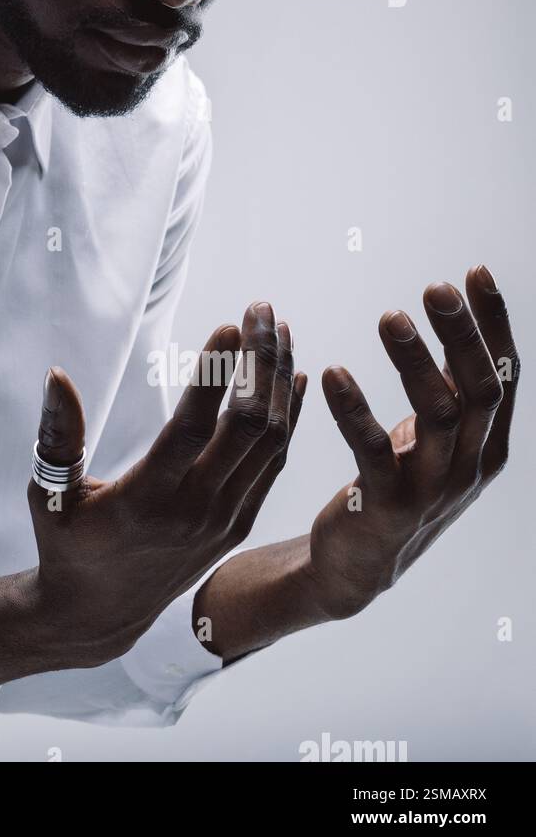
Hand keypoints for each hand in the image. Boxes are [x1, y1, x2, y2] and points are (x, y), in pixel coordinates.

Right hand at [26, 301, 306, 666]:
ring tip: (279, 330)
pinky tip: (292, 379)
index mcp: (147, 499)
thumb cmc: (65, 544)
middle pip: (246, 425)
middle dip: (258, 361)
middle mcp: (195, 510)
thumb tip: (57, 375)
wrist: (99, 615)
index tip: (229, 324)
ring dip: (278, 381)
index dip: (215, 374)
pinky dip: (289, 419)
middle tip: (260, 309)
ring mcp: (223, 519)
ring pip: (270, 441)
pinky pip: (273, 464)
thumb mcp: (48, 494)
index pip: (193, 425)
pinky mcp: (237, 524)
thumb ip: (57, 435)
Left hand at [305, 265, 518, 619]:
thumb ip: (451, 389)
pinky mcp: (386, 506)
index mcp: (488, 444)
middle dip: (461, 334)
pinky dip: (354, 409)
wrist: (358, 565)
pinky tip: (333, 372)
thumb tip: (460, 319)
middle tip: (434, 287)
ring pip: (438, 415)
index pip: (504, 374)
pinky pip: (372, 451)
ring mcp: (433, 490)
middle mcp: (471, 466)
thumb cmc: (396, 485)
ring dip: (414, 362)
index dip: (495, 322)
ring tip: (388, 317)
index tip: (477, 271)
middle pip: (480, 389)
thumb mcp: (434, 438)